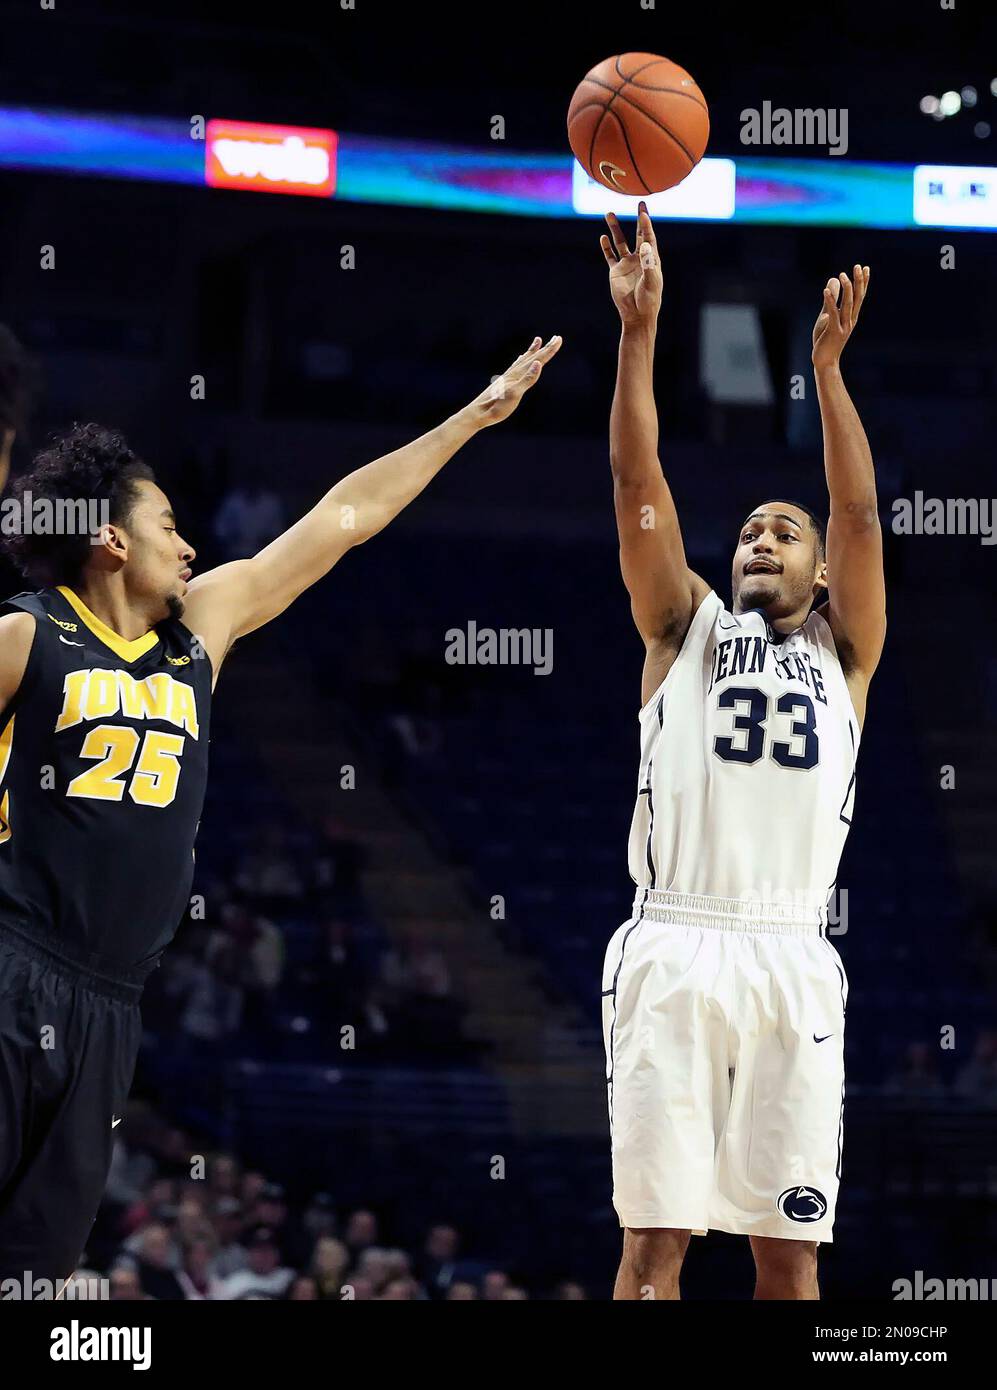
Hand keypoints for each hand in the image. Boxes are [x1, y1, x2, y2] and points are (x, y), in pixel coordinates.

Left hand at [469, 335, 562, 427]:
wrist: (478, 413)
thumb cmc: (497, 407)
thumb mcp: (515, 394)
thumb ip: (527, 379)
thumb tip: (538, 364)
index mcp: (518, 375)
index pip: (538, 359)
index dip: (549, 350)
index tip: (559, 339)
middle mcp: (514, 373)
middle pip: (532, 357)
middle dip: (545, 348)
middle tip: (556, 338)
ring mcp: (508, 377)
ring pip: (524, 360)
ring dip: (532, 351)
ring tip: (538, 341)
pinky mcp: (504, 382)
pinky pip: (515, 366)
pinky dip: (520, 360)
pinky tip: (520, 359)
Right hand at [600, 201, 662, 327]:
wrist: (636, 315)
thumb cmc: (648, 300)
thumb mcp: (651, 282)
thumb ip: (648, 264)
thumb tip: (644, 244)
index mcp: (651, 259)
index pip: (648, 237)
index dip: (646, 224)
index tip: (643, 212)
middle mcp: (639, 259)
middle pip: (638, 234)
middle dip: (639, 219)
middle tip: (640, 203)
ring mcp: (627, 264)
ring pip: (620, 242)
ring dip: (615, 229)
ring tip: (609, 214)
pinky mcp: (616, 272)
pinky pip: (610, 256)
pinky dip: (606, 247)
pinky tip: (602, 237)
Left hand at [812, 265, 869, 369]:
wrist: (824, 361)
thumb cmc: (825, 338)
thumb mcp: (827, 315)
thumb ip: (831, 299)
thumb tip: (833, 279)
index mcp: (850, 316)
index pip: (859, 296)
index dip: (863, 282)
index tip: (865, 268)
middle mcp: (850, 320)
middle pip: (857, 298)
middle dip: (858, 282)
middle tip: (858, 266)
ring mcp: (843, 327)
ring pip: (847, 305)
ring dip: (846, 289)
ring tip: (842, 275)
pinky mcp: (834, 332)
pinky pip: (833, 315)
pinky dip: (830, 302)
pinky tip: (826, 291)